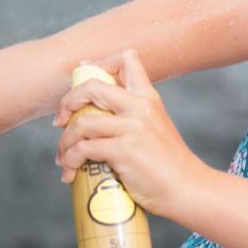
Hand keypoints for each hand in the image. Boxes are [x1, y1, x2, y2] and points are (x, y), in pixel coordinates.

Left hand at [52, 48, 209, 217]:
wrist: (187, 189)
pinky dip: (70, 161)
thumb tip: (98, 112)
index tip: (81, 82)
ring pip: (81, 123)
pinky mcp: (123, 151)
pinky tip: (70, 173)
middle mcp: (140, 107)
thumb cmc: (168, 164)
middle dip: (67, 101)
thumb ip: (133, 114)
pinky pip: (83, 149)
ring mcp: (132, 128)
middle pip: (92, 87)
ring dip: (64, 142)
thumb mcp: (155, 126)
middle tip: (60, 121)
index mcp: (148, 97)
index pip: (126, 58)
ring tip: (64, 157)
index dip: (98, 64)